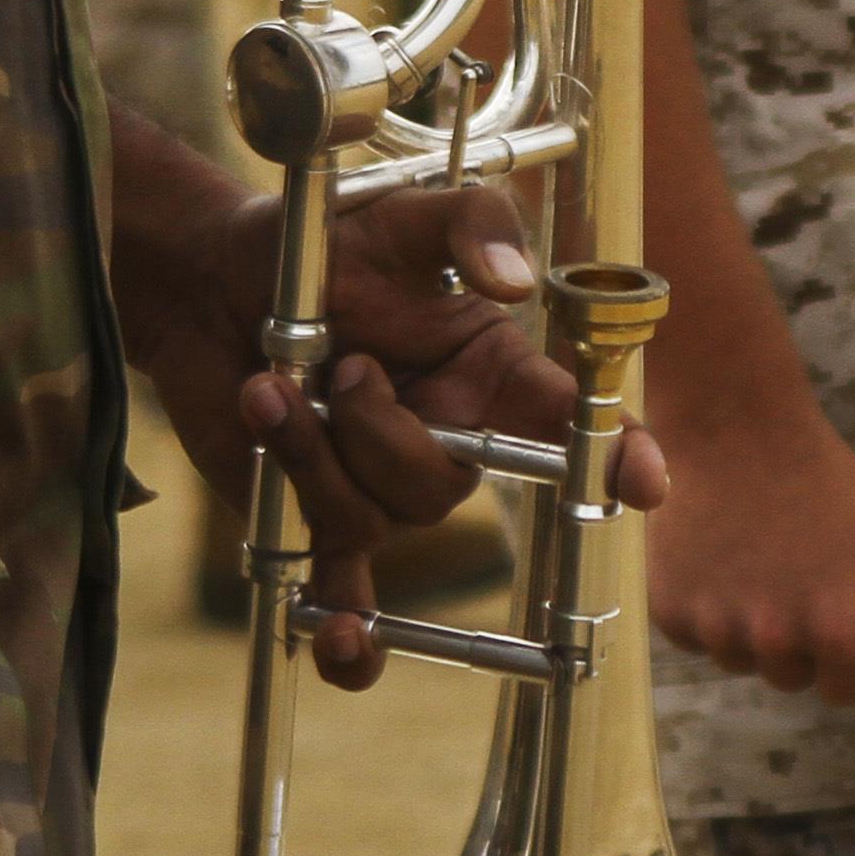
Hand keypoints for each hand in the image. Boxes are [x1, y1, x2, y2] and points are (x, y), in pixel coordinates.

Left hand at [145, 182, 645, 693]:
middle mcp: (450, 439)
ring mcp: (384, 491)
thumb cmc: (320, 245)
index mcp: (491, 372)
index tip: (644, 484)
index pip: (570, 421)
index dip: (616, 453)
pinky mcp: (320, 524)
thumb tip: (517, 280)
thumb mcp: (401, 214)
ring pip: (375, 519)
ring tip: (269, 389)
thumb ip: (470, 226)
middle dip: (378, 429)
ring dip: (311, 456)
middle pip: (446, 484)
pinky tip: (345, 641)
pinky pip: (350, 601)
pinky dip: (353, 640)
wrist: (210, 284)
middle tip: (340, 364)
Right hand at [648, 393, 854, 713]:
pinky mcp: (672, 615)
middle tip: (795, 567)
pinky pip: (698, 639)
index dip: (850, 647)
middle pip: (792, 679)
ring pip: (743, 661)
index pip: (848, 690)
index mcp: (837, 629)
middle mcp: (776, 641)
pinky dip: (707, 608)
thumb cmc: (824, 485)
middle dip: (800, 637)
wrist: (736, 427)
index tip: (839, 602)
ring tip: (755, 554)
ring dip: (751, 624)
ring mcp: (718, 630)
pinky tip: (717, 554)